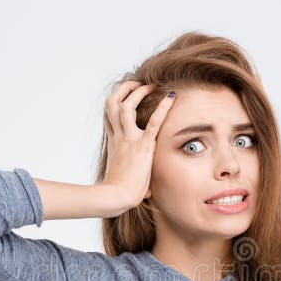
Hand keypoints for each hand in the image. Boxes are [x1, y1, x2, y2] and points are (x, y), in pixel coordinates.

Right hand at [100, 80, 175, 211]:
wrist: (116, 197)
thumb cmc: (119, 195)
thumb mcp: (123, 180)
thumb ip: (133, 178)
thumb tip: (147, 193)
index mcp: (113, 144)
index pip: (109, 117)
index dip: (115, 104)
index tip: (124, 97)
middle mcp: (119, 137)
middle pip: (112, 104)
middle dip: (123, 90)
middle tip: (136, 84)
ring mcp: (129, 139)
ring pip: (126, 106)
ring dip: (137, 93)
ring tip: (149, 86)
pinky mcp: (143, 146)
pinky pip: (154, 122)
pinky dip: (163, 109)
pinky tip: (171, 97)